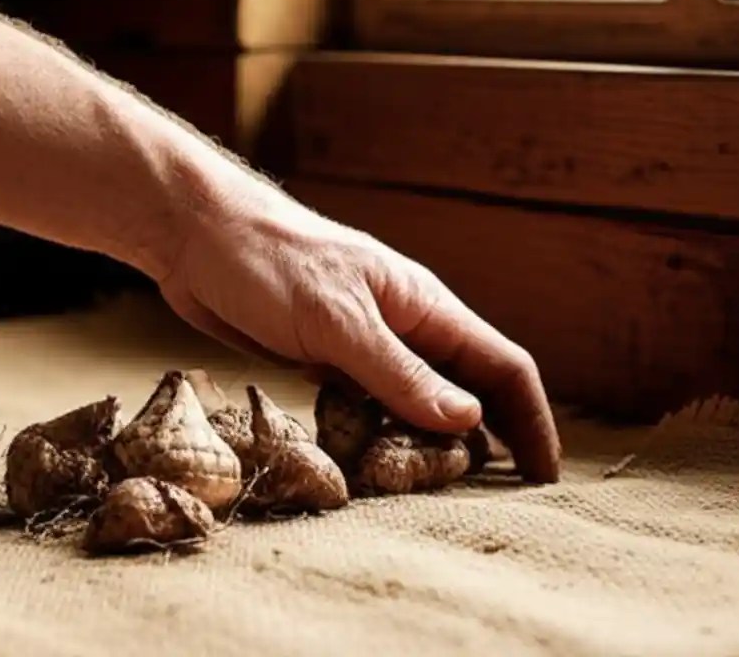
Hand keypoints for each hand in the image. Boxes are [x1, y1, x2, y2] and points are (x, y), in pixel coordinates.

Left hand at [158, 176, 561, 482]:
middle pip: (467, 390)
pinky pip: (369, 408)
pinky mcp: (325, 360)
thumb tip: (469, 422)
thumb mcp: (338, 321)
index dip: (532, 420)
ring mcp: (364, 345)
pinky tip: (376, 470)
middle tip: (497, 501)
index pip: (503, 366)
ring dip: (432, 446)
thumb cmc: (268, 261)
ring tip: (441, 496)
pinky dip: (382, 439)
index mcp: (425, 306)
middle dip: (491, 441)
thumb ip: (400, 374)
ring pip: (417, 404)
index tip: (543, 476)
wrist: (194, 237)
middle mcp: (404, 327)